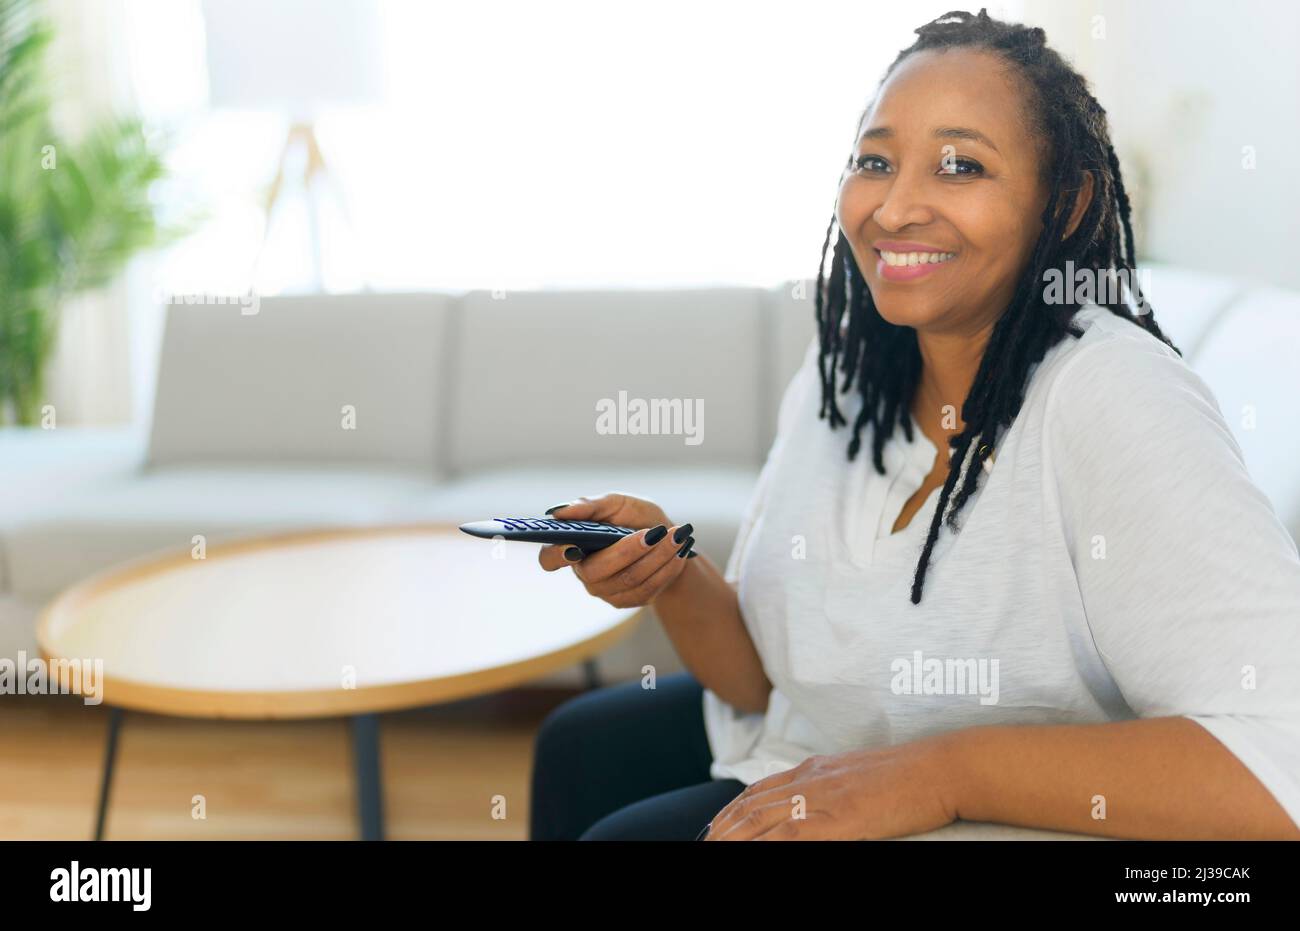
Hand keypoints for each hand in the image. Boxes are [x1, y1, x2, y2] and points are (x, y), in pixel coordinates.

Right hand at [537, 493, 694, 607]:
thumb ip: (591, 505)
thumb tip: (560, 512)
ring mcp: (605, 591)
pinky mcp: (628, 601)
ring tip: (677, 537)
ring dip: (656, 557)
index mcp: (572, 546)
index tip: (572, 546)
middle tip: (654, 533)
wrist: (667, 540)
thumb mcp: (617, 503)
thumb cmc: (635, 518)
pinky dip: (666, 569)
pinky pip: (647, 590)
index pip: (549, 559)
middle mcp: (584, 573)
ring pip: (628, 580)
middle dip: (629, 550)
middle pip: (598, 571)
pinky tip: (679, 553)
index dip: (556, 556)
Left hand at [703, 737, 959, 839]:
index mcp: (814, 769)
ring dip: (732, 839)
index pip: (757, 791)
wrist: (942, 767)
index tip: (713, 828)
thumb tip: (809, 805)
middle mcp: (809, 780)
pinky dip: (763, 845)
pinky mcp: (838, 819)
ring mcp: (822, 798)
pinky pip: (790, 836)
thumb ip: (828, 788)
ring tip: (711, 851)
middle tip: (702, 845)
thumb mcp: (858, 777)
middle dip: (721, 830)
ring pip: (760, 822)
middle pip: (750, 808)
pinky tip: (747, 853)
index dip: (729, 812)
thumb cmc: (911, 775)